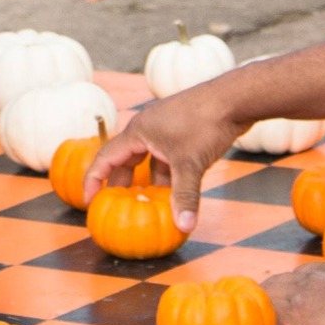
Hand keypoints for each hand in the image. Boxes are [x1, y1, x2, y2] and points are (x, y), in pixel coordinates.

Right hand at [81, 83, 243, 232]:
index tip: (89, 201)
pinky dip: (166, 174)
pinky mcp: (183, 130)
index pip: (106, 157)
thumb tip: (183, 227)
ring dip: (148, 181)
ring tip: (147, 204)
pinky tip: (175, 191)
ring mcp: (166, 127)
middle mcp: (148, 127)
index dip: (94, 180)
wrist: (235, 97)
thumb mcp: (191, 164)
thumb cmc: (207, 124)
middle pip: (126, 159)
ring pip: (149, 159)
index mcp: (139, 131)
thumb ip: (185, 196)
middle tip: (117, 207)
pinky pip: (166, 156)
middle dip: (121, 184)